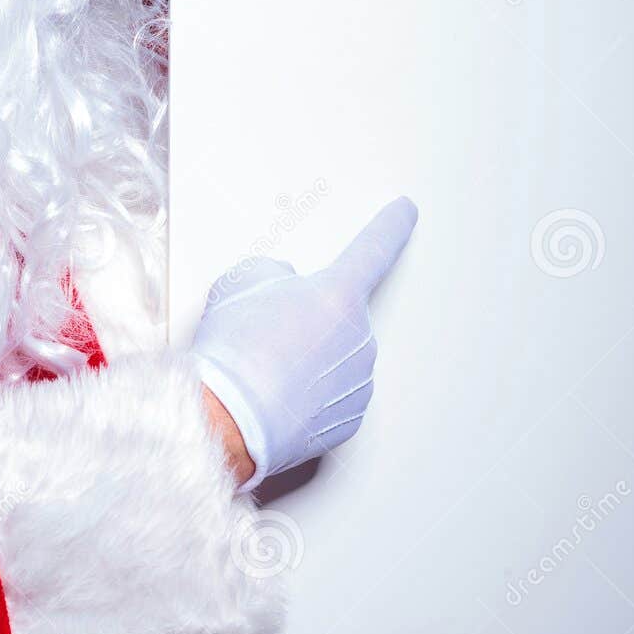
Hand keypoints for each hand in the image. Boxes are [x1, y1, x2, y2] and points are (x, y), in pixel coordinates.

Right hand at [189, 197, 417, 491]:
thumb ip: (275, 273)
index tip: (405, 213)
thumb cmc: (235, 352)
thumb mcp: (242, 283)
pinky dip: (312, 397)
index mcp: (338, 293)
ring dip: (311, 360)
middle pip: (341, 315)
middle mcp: (360, 336)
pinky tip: (278, 398)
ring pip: (339, 358)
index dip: (391, 225)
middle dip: (313, 319)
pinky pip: (336, 397)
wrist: (228, 419)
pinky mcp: (351, 420)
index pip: (374, 247)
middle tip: (269, 334)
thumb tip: (283, 285)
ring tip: (267, 371)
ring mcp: (359, 381)